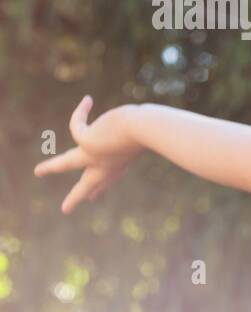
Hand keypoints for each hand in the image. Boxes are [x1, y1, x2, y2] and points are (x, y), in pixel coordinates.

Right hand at [33, 96, 144, 213]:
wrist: (145, 129)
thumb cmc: (151, 128)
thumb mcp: (144, 132)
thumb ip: (138, 132)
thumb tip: (138, 126)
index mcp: (120, 164)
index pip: (108, 179)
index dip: (99, 187)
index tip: (92, 198)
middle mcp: (107, 164)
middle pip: (88, 183)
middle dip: (76, 196)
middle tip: (65, 210)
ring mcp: (94, 156)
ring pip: (67, 164)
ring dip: (51, 167)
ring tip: (38, 172)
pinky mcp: (84, 143)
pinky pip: (75, 126)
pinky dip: (80, 112)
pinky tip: (87, 101)